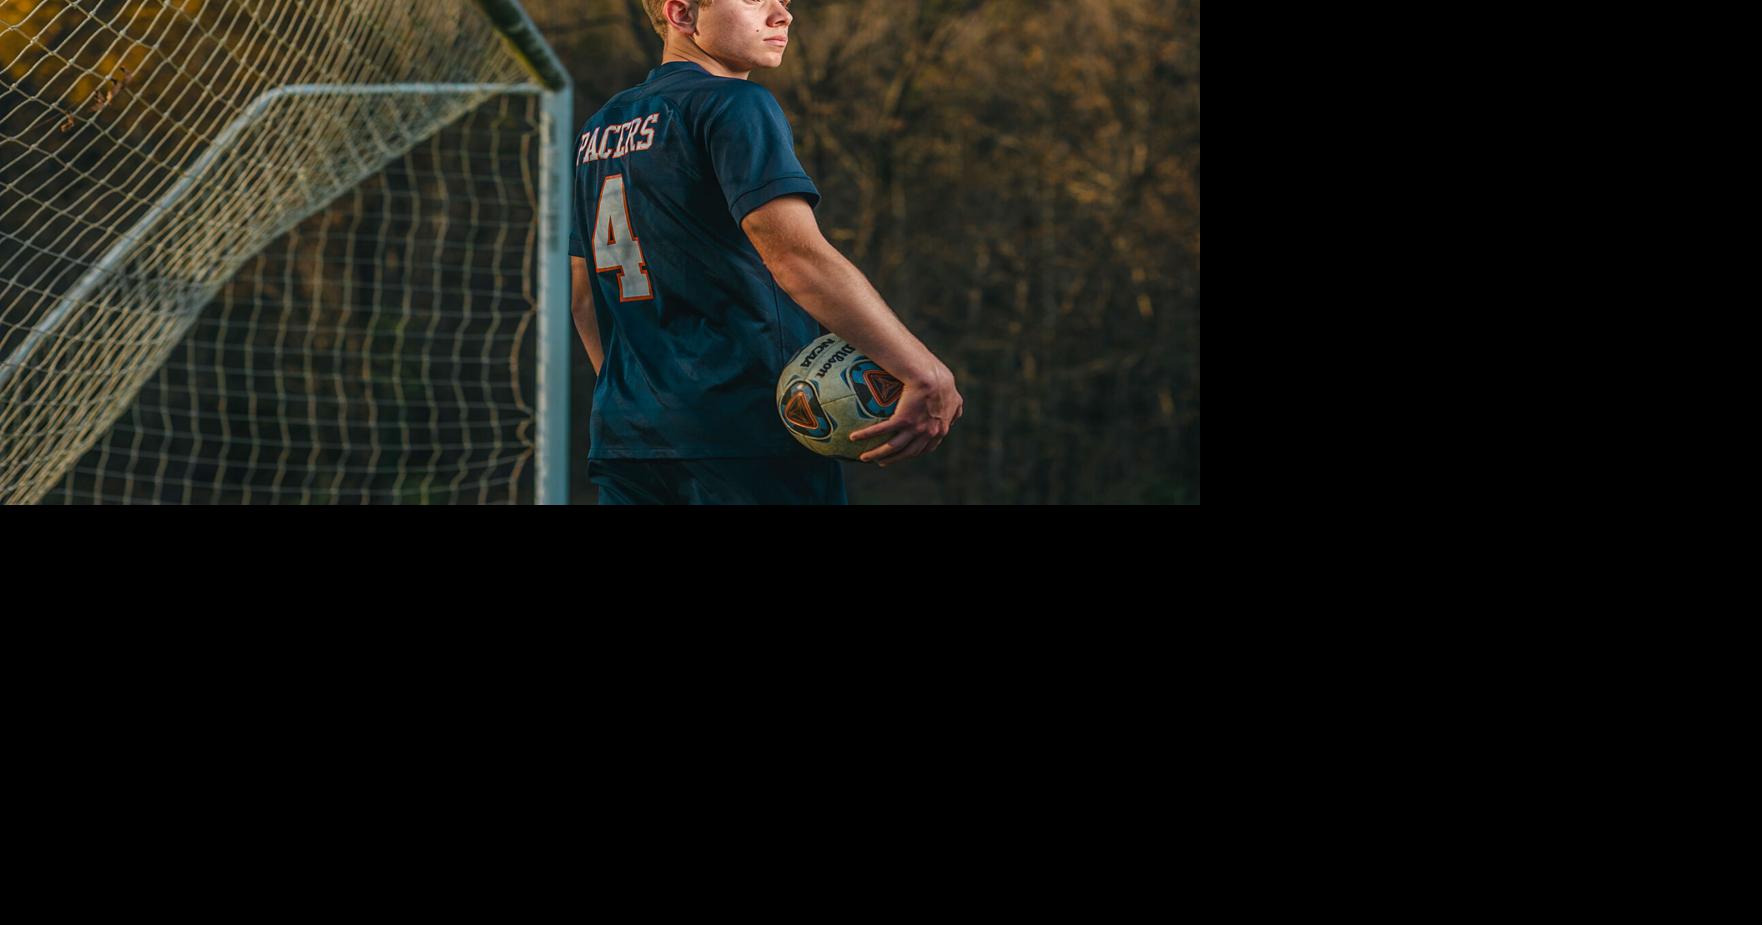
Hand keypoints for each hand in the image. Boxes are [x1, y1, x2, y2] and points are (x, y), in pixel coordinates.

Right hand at [848, 367, 962, 466]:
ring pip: (894, 448)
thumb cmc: (941, 379)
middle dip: (894, 459)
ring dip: (878, 455)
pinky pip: (881, 431)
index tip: (904, 454)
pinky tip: (853, 438)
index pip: (926, 448)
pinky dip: (866, 436)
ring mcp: (916, 428)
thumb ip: (955, 407)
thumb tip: (956, 410)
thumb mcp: (953, 395)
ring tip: (865, 458)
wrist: (931, 373)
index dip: (914, 453)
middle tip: (881, 462)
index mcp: (940, 429)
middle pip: (908, 453)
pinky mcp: (903, 420)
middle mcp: (928, 433)